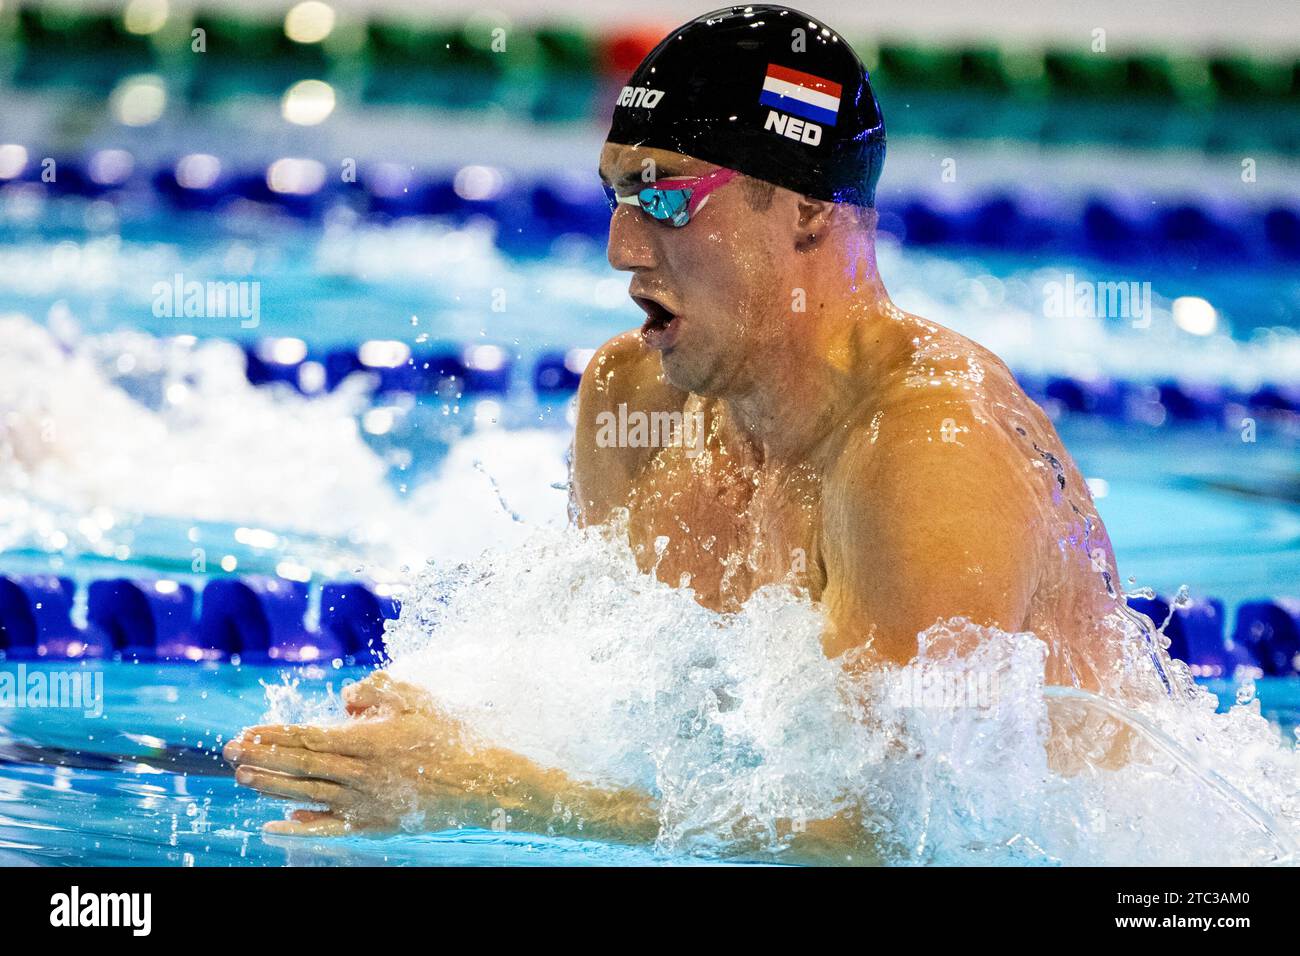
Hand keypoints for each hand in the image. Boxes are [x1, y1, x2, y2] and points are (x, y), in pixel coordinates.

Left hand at [224, 672, 529, 835]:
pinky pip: (329, 827)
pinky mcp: (373, 824)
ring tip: (242, 777)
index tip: (246, 731)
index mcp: (369, 741)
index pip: (309, 738)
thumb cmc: (449, 735)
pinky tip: (275, 823)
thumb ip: (377, 690)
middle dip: (262, 757)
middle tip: (228, 751)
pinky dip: (300, 826)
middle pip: (301, 766)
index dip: (275, 736)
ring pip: (307, 795)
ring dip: (272, 786)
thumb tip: (343, 698)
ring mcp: (365, 803)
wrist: (480, 783)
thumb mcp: (417, 699)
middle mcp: (361, 774)